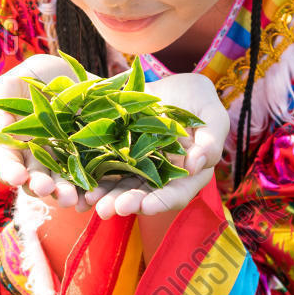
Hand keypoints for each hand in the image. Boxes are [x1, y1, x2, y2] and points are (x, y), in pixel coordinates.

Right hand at [0, 53, 100, 210]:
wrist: (75, 74)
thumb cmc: (35, 78)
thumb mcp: (13, 81)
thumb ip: (0, 98)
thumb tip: (0, 124)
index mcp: (16, 146)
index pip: (9, 163)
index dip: (11, 171)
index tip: (17, 176)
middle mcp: (39, 160)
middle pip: (35, 179)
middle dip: (39, 186)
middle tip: (45, 188)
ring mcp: (66, 163)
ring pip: (62, 184)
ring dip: (63, 193)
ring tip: (69, 197)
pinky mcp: (92, 161)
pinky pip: (91, 177)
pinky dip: (91, 187)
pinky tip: (94, 193)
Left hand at [84, 71, 229, 219]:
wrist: (172, 85)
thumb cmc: (198, 100)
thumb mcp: (212, 114)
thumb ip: (211, 140)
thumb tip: (196, 164)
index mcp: (188, 174)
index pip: (176, 194)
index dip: (161, 202)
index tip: (146, 207)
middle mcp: (161, 177)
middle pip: (144, 196)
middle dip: (126, 203)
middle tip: (108, 209)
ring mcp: (138, 167)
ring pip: (122, 186)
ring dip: (106, 196)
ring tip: (90, 201)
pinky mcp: (119, 155)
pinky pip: (105, 168)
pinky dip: (94, 177)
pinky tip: (81, 183)